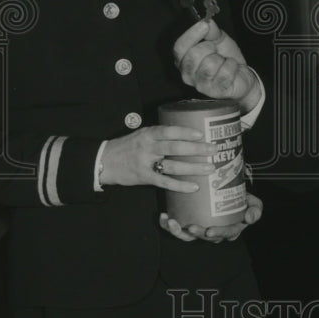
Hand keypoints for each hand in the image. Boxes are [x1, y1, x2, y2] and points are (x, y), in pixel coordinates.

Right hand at [99, 125, 216, 191]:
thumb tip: (186, 135)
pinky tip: (194, 187)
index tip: (201, 133)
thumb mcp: (142, 135)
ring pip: (173, 166)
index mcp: (148, 134)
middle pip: (175, 148)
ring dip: (193, 168)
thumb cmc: (128, 147)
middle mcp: (147, 147)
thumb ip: (160, 135)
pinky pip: (165, 182)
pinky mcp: (144, 177)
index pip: (169, 131)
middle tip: (213, 150)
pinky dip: (180, 185)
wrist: (105, 161)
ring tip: (210, 168)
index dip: (185, 132)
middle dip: (196, 149)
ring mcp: (145, 163)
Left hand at [158, 192, 262, 242]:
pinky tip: (164, 216)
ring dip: (178, 231)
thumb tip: (249, 218)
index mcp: (231, 229)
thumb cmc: (242, 198)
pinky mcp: (189, 221)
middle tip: (190, 227)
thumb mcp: (254, 204)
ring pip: (188, 235)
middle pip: (204, 237)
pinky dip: (168, 225)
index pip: (226, 234)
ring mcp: (200, 227)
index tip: (210, 230)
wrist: (229, 189)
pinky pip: (177, 227)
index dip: (218, 233)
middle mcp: (214, 231)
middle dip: (196, 233)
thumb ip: (256, 210)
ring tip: (171, 222)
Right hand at [173, 19, 260, 112]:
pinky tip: (232, 69)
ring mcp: (201, 85)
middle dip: (209, 47)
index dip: (191, 35)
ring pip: (210, 64)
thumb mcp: (219, 40)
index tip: (204, 24)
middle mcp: (188, 75)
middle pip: (193, 55)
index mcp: (184, 60)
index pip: (179, 48)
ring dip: (222, 59)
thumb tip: (208, 22)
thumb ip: (212, 31)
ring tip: (224, 62)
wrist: (241, 76)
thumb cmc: (226, 59)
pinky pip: (225, 72)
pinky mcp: (215, 91)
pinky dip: (232, 66)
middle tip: (216, 50)